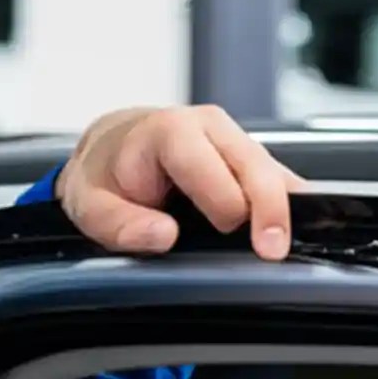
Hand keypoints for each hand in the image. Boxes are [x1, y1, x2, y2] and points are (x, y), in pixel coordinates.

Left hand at [55, 105, 303, 259]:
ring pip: (276, 173)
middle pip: (258, 167)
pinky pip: (280, 179)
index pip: (213, 169)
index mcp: (170, 131)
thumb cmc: (107, 174)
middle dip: (271, 210)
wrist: (115, 147)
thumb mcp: (91, 204)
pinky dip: (286, 206)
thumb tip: (163, 235)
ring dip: (282, 211)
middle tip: (272, 251)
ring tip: (278, 246)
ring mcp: (236, 139)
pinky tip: (281, 230)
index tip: (230, 234)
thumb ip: (120, 223)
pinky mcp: (252, 156)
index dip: (227, 205)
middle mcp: (210, 126)